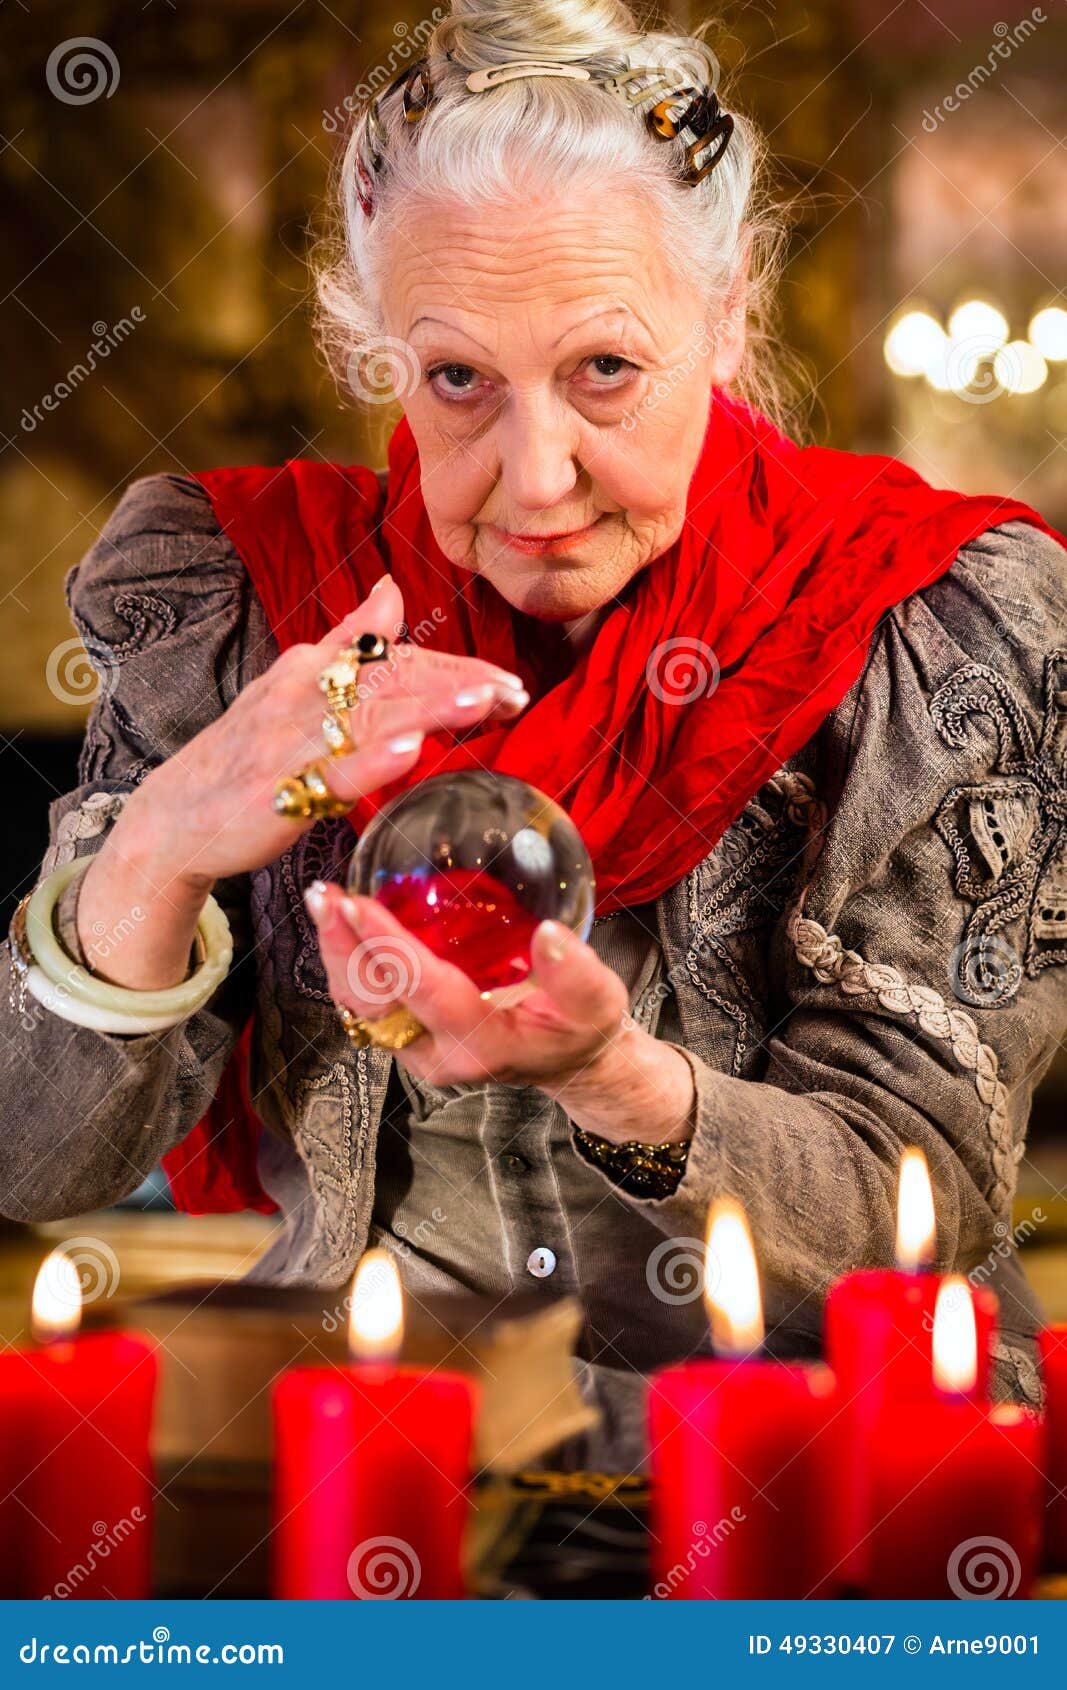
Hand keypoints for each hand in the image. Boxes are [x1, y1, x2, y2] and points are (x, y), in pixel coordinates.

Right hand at [114, 574, 528, 888]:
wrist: (173, 816)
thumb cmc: (243, 753)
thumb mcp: (293, 686)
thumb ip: (346, 641)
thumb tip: (391, 590)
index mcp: (311, 669)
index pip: (396, 660)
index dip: (454, 667)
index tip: (506, 680)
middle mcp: (303, 695)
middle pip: (393, 681)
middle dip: (458, 683)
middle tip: (515, 690)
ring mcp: (291, 743)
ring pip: (371, 719)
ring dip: (429, 707)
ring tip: (481, 701)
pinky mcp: (281, 791)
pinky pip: (333, 772)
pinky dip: (372, 760)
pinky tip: (412, 751)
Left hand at [304, 878, 631, 1089]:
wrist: (568, 1059)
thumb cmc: (580, 1028)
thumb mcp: (596, 1002)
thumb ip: (576, 973)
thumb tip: (550, 933)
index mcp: (479, 1044)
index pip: (424, 991)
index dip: (388, 947)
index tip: (358, 903)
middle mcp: (435, 1053)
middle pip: (371, 1002)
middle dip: (342, 947)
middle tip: (324, 894)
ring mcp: (416, 1046)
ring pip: (359, 1003)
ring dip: (337, 950)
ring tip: (323, 898)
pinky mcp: (407, 1033)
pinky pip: (366, 998)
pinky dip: (350, 957)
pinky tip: (343, 917)